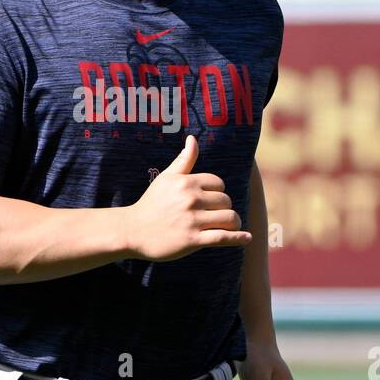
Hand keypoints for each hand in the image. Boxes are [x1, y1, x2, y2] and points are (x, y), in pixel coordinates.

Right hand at [123, 134, 251, 260]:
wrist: (133, 231)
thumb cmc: (152, 203)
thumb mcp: (166, 178)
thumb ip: (184, 159)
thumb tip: (193, 139)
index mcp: (186, 182)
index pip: (218, 183)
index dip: (217, 192)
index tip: (210, 200)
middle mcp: (191, 199)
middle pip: (225, 200)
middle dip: (223, 207)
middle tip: (214, 214)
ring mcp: (192, 220)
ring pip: (229, 218)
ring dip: (233, 223)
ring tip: (230, 225)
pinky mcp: (193, 240)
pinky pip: (223, 237)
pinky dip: (238, 238)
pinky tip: (246, 238)